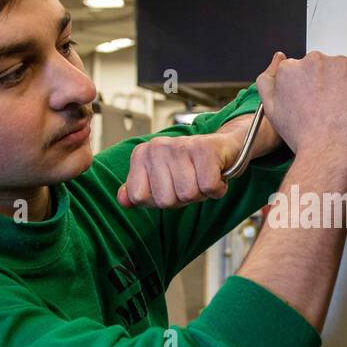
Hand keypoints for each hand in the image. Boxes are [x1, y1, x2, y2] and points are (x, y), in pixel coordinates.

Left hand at [116, 130, 240, 208]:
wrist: (224, 147)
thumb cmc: (190, 167)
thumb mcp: (159, 180)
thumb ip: (138, 191)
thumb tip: (123, 200)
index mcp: (141, 155)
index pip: (139, 197)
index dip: (159, 200)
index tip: (170, 186)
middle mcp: (157, 147)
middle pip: (165, 200)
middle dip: (182, 199)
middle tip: (191, 181)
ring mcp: (180, 146)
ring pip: (187, 194)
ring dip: (201, 193)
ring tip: (202, 177)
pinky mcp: (205, 149)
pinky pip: (208, 187)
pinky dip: (216, 189)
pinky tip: (215, 175)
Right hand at [256, 51, 346, 166]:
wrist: (328, 152)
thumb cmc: (303, 137)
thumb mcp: (272, 109)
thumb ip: (268, 82)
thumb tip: (279, 60)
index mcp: (291, 68)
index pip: (307, 69)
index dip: (315, 87)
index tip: (319, 102)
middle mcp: (315, 60)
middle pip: (327, 67)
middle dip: (331, 83)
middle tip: (333, 109)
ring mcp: (341, 65)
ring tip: (345, 111)